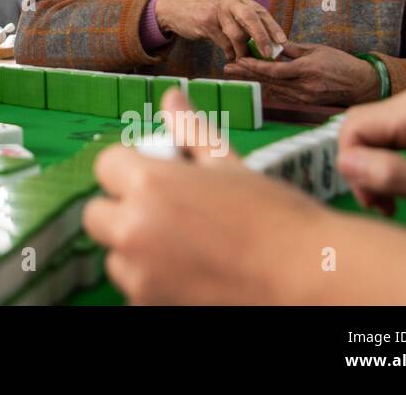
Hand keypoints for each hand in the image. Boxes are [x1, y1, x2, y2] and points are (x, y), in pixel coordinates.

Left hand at [82, 89, 326, 303]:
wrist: (308, 277)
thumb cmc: (274, 217)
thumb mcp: (228, 164)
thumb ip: (190, 132)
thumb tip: (171, 98)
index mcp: (148, 185)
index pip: (106, 165)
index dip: (130, 168)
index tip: (155, 177)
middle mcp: (133, 230)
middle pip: (97, 214)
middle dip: (123, 211)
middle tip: (166, 214)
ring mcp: (140, 275)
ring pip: (116, 256)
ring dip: (137, 251)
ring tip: (187, 246)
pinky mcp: (152, 306)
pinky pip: (136, 289)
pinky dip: (154, 282)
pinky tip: (193, 273)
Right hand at [154, 0, 286, 61]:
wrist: (173, 11)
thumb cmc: (203, 15)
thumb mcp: (225, 14)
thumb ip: (241, 24)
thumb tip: (263, 45)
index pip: (260, 11)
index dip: (273, 27)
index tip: (283, 42)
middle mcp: (228, 0)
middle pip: (252, 17)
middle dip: (263, 37)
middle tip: (268, 54)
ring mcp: (216, 10)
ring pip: (237, 33)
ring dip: (242, 51)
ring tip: (243, 60)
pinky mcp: (205, 21)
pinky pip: (223, 41)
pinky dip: (228, 52)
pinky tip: (228, 58)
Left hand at [224, 42, 378, 106]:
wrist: (361, 84)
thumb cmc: (341, 63)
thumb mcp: (317, 50)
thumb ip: (293, 49)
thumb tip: (273, 43)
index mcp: (306, 70)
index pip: (274, 70)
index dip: (255, 66)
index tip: (239, 60)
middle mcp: (303, 87)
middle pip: (268, 81)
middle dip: (246, 74)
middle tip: (227, 68)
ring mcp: (304, 97)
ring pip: (272, 88)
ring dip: (253, 81)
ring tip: (235, 74)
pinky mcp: (305, 102)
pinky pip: (281, 94)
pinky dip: (267, 87)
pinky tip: (254, 82)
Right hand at [337, 84, 405, 241]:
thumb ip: (391, 175)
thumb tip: (344, 162)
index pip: (353, 127)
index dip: (351, 165)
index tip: (373, 201)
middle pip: (360, 128)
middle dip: (361, 168)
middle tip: (381, 204)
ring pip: (372, 133)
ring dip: (373, 168)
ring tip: (392, 200)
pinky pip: (390, 136)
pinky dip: (388, 163)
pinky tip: (402, 185)